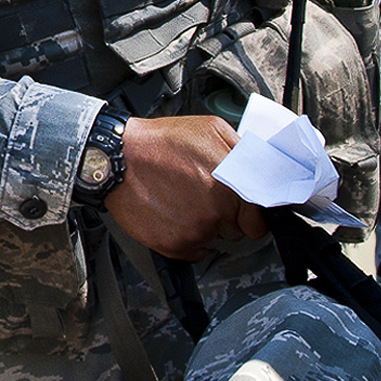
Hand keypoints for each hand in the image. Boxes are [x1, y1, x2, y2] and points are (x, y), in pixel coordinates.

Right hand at [101, 115, 265, 261]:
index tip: (245, 211)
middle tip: (205, 197)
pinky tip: (173, 214)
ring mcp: (197, 230)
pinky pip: (194, 250)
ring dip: (206, 226)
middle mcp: (217, 210)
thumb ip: (243, 151)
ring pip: (215, 239)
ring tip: (184, 200)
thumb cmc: (162, 142)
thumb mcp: (212, 129)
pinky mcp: (175, 245)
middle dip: (228, 217)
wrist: (118, 159)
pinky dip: (186, 237)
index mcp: (232, 183)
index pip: (260, 218)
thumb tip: (262, 169)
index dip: (252, 214)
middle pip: (238, 230)